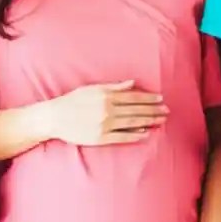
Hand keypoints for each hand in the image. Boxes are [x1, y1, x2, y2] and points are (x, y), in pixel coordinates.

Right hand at [46, 80, 167, 146]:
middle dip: (153, 110)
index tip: (160, 99)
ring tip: (160, 121)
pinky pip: (122, 136)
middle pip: (136, 110)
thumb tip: (132, 83)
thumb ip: (113, 87)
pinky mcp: (101, 138)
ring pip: (132, 123)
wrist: (54, 118)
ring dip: (149, 121)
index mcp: (106, 96)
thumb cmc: (72, 101)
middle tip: (166, 111)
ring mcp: (104, 125)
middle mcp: (107, 110)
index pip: (133, 97)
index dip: (148, 98)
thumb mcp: (92, 89)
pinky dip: (135, 134)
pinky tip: (145, 133)